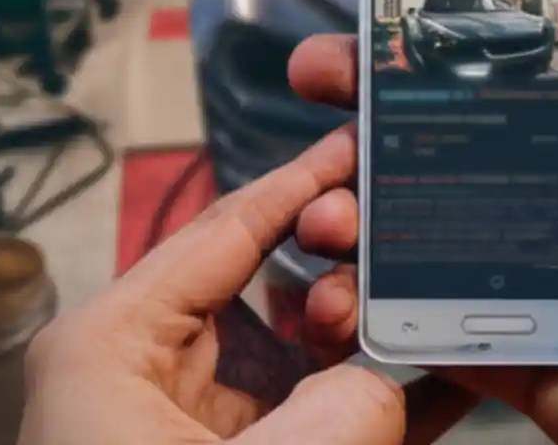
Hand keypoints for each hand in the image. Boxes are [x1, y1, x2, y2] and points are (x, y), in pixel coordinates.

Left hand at [19, 129, 478, 444]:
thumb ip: (351, 408)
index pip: (225, 230)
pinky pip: (317, 413)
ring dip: (368, 339)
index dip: (299, 181)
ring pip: (299, 353)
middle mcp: (151, 368)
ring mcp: (196, 422)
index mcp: (115, 341)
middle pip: (265, 287)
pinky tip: (442, 381)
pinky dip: (373, 400)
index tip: (357, 141)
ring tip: (433, 317)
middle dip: (343, 272)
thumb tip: (395, 381)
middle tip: (407, 251)